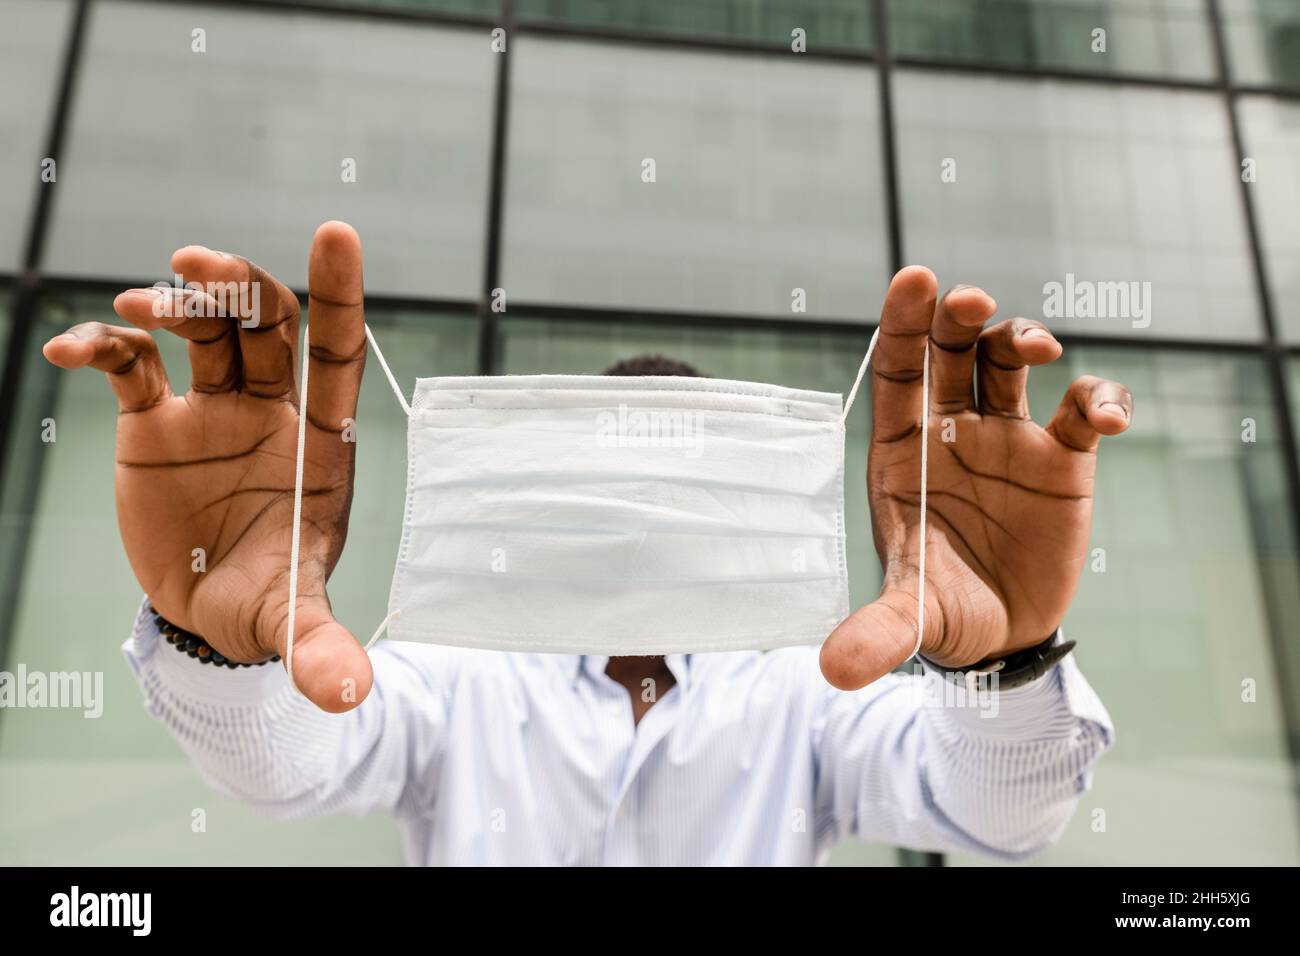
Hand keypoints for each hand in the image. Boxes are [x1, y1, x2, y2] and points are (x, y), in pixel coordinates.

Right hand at [42, 221, 370, 712]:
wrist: (207, 619)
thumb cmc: (267, 604)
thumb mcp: (294, 623)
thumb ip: (320, 650)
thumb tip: (347, 698)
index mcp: (318, 443)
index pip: (336, 356)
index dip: (341, 297)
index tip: (336, 232)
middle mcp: (270, 412)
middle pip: (265, 325)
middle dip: (239, 288)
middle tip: (196, 270)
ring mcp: (212, 411)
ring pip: (202, 331)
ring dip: (175, 305)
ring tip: (141, 307)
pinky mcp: (154, 425)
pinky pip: (129, 368)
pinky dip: (102, 346)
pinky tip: (72, 349)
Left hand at [820, 266, 1133, 689]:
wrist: (1003, 637)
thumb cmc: (943, 612)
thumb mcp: (912, 618)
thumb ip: (880, 632)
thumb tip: (834, 671)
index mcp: (903, 451)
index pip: (899, 372)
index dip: (903, 324)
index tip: (914, 279)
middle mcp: (953, 432)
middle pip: (954, 353)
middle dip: (960, 320)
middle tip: (970, 303)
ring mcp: (1009, 439)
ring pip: (1013, 364)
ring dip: (1024, 339)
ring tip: (1040, 350)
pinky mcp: (1063, 460)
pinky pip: (1084, 410)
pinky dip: (1101, 399)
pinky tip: (1106, 415)